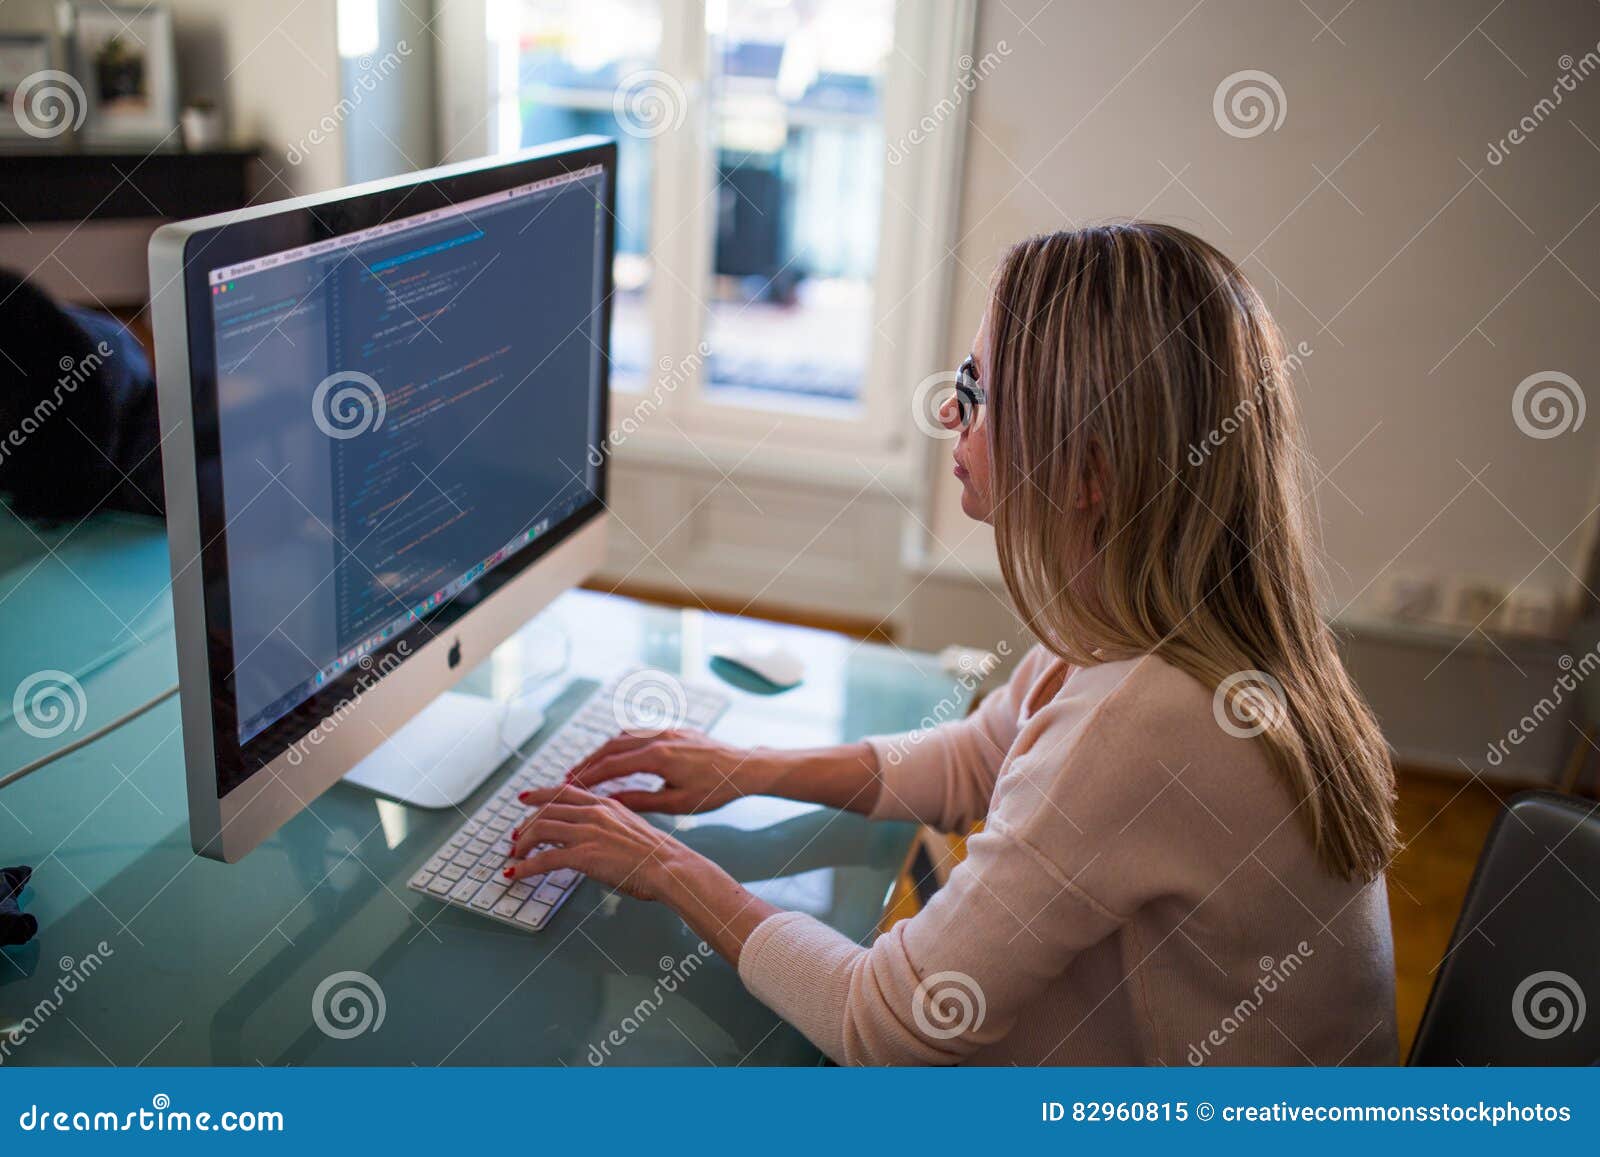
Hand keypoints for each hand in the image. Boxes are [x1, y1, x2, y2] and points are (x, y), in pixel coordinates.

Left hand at [504, 784, 698, 900]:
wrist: (670, 867)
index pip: (564, 791)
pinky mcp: (584, 855)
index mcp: (606, 804)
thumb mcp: (632, 828)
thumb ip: (609, 827)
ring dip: (522, 844)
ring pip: (540, 829)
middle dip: (525, 825)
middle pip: (546, 810)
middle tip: (515, 839)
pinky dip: (525, 867)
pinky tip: (516, 873)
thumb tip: (594, 838)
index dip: (540, 794)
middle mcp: (594, 813)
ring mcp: (588, 832)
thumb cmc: (658, 856)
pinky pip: (544, 859)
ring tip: (515, 857)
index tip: (525, 798)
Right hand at [555, 729, 763, 813]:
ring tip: (588, 767)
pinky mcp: (674, 729)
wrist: (745, 768)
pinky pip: (639, 731)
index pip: (612, 764)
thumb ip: (640, 801)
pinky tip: (616, 753)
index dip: (588, 775)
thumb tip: (610, 802)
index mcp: (659, 756)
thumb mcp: (677, 803)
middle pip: (612, 746)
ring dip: (603, 750)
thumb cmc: (716, 790)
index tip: (569, 785)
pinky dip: (621, 742)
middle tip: (569, 777)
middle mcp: (659, 737)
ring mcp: (667, 730)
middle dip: (588, 761)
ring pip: (624, 735)